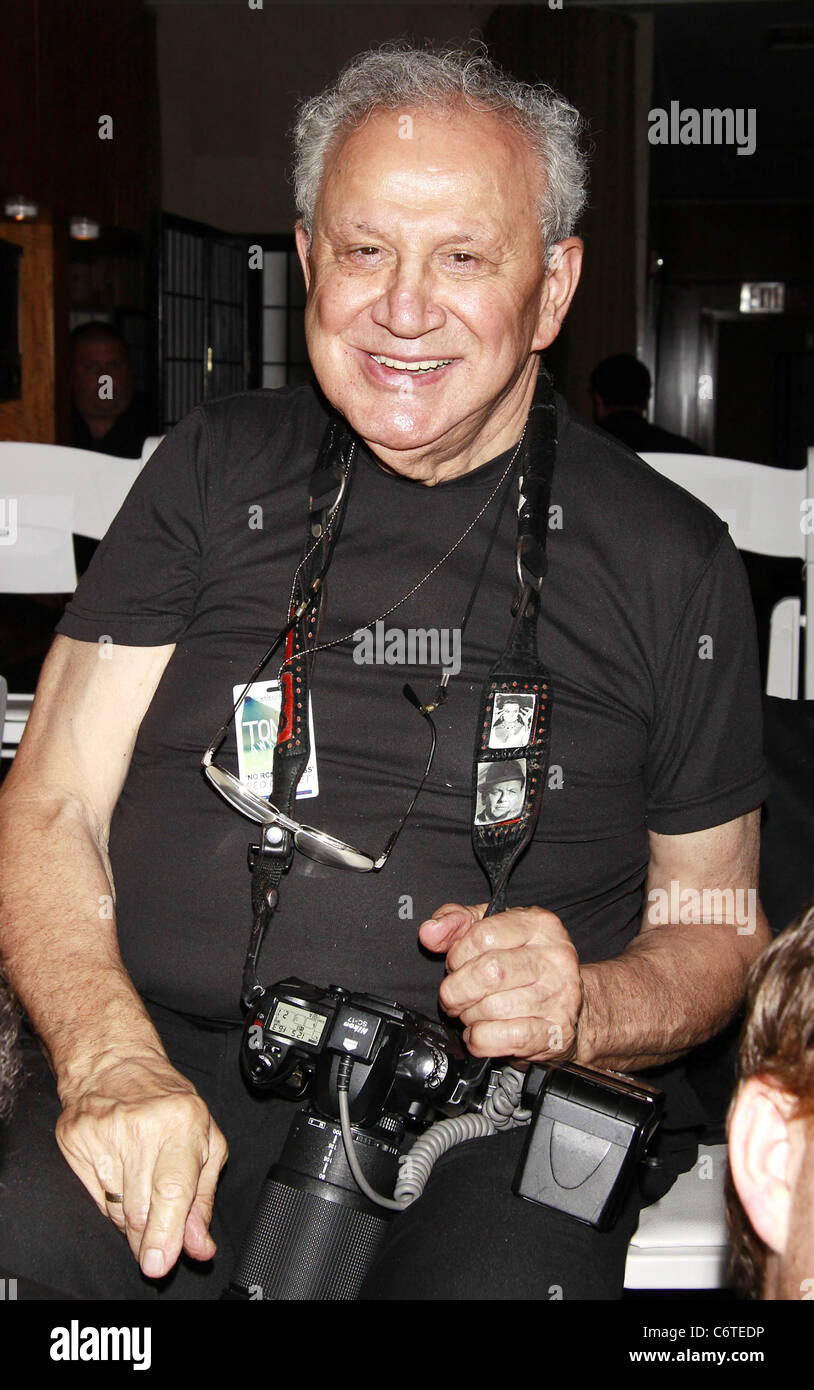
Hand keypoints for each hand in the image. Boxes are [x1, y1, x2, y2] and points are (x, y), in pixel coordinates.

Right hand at [55, 1049, 227, 1279]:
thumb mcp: (205, 1142)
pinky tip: (121, 1180)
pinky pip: (96, 1198)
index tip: (159, 1262)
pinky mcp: (75, 1140)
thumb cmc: (168, 1102)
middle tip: (156, 1248)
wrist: (115, 1064)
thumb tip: (200, 1247)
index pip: (172, 1190)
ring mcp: (103, 1133)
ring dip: (133, 1223)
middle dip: (150, 1238)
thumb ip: (203, 1200)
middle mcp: (142, 1127)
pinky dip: (112, 1204)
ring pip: (117, 1210)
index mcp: (183, 1123)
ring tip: (142, 1197)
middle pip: (141, 1209)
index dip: (165, 1233)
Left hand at [419, 901, 583, 1063]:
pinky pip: (503, 1037)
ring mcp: (559, 995)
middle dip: (457, 989)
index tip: (455, 965)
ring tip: (471, 1013)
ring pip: (492, 1008)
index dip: (457, 954)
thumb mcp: (492, 930)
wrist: (571, 1006)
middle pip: (488, 972)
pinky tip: (480, 1033)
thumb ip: (457, 923)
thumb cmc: (524, 964)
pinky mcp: (556, 1031)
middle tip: (454, 996)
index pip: (483, 935)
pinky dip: (480, 1039)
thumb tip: (430, 932)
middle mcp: (555, 957)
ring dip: (469, 1016)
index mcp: (539, 924)